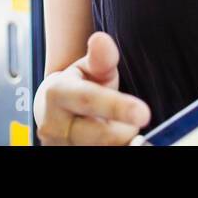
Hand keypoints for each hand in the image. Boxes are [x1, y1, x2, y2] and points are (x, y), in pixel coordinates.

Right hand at [35, 32, 150, 144]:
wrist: (53, 110)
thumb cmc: (80, 84)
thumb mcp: (90, 67)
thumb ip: (101, 57)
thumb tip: (102, 39)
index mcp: (57, 94)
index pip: (90, 101)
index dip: (118, 108)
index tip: (144, 113)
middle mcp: (52, 125)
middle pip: (98, 136)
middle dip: (125, 131)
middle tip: (136, 120)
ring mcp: (57, 147)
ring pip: (100, 150)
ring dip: (119, 141)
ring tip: (119, 127)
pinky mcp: (65, 158)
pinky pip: (98, 155)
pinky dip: (115, 147)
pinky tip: (116, 138)